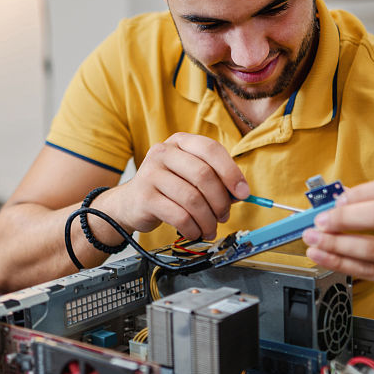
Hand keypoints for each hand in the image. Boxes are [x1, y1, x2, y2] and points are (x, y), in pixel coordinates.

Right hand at [98, 132, 246, 240]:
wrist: (130, 203)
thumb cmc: (166, 188)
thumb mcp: (189, 175)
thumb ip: (214, 179)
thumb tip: (240, 193)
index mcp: (179, 142)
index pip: (210, 149)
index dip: (231, 172)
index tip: (243, 192)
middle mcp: (163, 152)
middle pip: (203, 175)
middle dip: (220, 201)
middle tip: (224, 216)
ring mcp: (151, 174)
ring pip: (192, 199)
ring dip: (207, 219)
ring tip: (209, 228)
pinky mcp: (145, 197)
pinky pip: (179, 216)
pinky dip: (192, 228)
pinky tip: (194, 231)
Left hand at [302, 177, 373, 324]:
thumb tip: (346, 200)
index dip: (361, 192)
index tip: (339, 200)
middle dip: (344, 217)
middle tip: (322, 220)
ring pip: (373, 248)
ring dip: (335, 243)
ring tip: (314, 239)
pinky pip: (373, 272)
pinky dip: (343, 263)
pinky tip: (326, 256)